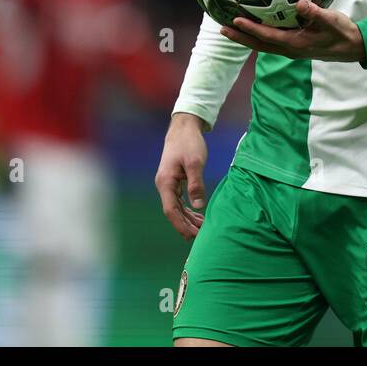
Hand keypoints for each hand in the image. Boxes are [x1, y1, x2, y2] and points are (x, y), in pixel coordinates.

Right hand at [154, 112, 209, 239]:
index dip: (181, 225)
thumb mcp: (195, 162)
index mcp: (165, 182)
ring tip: (202, 229)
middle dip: (186, 225)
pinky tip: (198, 216)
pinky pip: (179, 200)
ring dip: (188, 219)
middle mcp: (164, 185)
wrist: (184, 127)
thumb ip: (196, 184)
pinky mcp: (175, 181)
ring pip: (176, 207)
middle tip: (200, 238)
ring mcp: (168, 184)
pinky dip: (188, 210)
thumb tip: (199, 206)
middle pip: (173, 212)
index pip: (171, 210)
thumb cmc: (189, 143)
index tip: (192, 236)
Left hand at [220, 0, 365, 63]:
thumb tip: (301, 2)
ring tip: (230, 30)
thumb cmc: (342, 33)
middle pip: (259, 45)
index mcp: (296, 44)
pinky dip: (258, 37)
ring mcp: (292, 50)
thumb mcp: (331, 20)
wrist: (353, 47)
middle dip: (240, 38)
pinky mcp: (295, 47)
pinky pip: (271, 43)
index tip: (235, 19)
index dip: (250, 28)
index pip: (267, 36)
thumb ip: (315, 12)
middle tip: (222, 29)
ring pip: (264, 46)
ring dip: (246, 39)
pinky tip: (254, 29)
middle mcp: (290, 50)